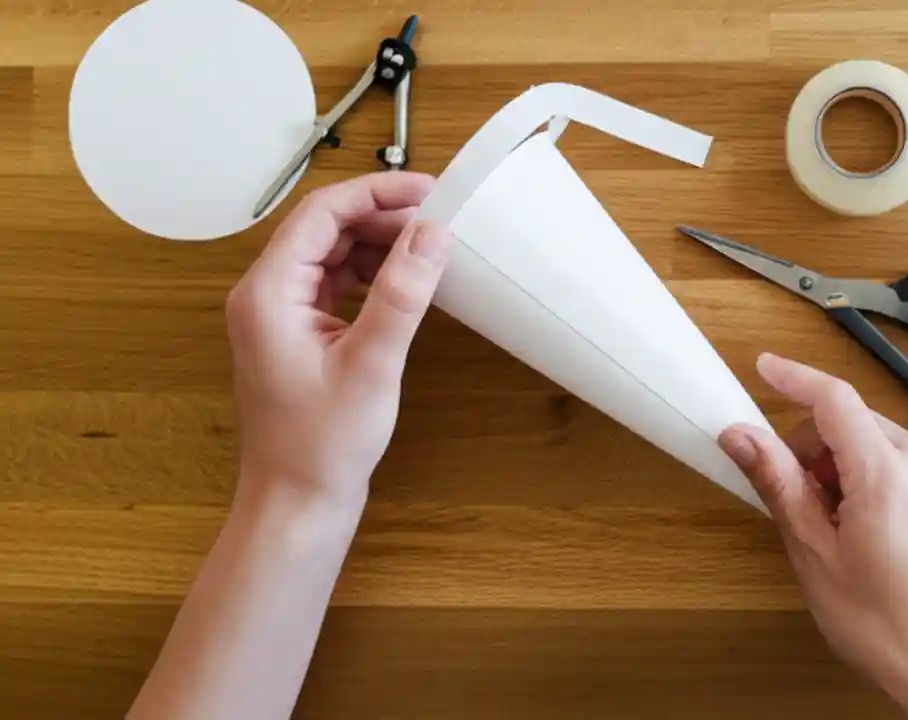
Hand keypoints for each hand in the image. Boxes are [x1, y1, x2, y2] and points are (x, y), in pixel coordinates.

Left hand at [226, 173, 452, 511]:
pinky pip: (333, 283)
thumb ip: (402, 294)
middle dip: (381, 217)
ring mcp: (278, 315)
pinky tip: (403, 282)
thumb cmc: (321, 446)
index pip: (321, 213)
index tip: (426, 191)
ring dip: (377, 245)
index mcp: (268, 293)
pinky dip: (369, 274)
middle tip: (436, 219)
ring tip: (427, 249)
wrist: (297, 504)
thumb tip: (431, 235)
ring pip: (329, 253)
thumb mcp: (372, 364)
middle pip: (323, 228)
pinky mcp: (296, 334)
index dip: (375, 193)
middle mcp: (265, 296)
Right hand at [719, 354, 907, 719]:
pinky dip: (863, 479)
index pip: (834, 398)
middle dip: (810, 447)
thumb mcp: (815, 554)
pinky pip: (893, 464)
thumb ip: (778, 484)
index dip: (793, 377)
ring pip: (869, 442)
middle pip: (849, 421)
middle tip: (793, 501)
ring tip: (829, 529)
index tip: (761, 367)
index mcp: (886, 474)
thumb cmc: (887, 625)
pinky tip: (855, 529)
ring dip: (837, 466)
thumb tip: (742, 436)